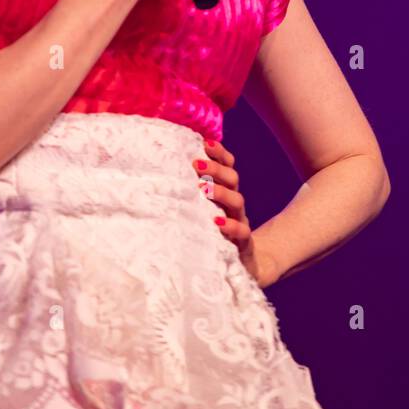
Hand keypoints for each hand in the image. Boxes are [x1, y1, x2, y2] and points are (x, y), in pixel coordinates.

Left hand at [192, 138, 271, 286]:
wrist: (243, 265)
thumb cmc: (213, 234)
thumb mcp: (203, 211)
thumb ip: (193, 193)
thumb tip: (165, 169)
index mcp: (226, 192)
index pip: (228, 166)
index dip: (220, 153)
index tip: (205, 142)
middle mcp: (234, 204)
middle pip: (232, 179)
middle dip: (216, 168)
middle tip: (196, 163)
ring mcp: (241, 222)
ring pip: (238, 201)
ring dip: (221, 192)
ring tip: (203, 188)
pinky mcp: (243, 244)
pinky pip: (242, 232)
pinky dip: (231, 226)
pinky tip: (218, 222)